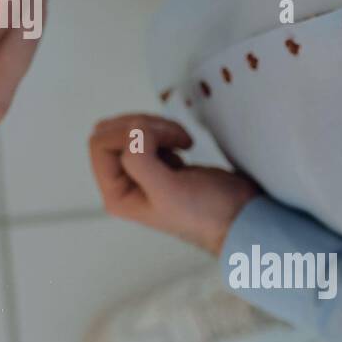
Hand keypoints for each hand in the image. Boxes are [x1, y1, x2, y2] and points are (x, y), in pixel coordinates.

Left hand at [88, 114, 261, 254]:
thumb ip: (140, 160)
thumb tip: (133, 132)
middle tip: (174, 138)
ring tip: (183, 141)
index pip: (99, 144)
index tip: (163, 141)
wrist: (242, 216)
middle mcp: (123, 184)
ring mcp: (141, 172)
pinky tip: (184, 147)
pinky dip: (166, 131)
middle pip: (111, 132)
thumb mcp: (168, 190)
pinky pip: (148, 132)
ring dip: (157, 127)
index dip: (128, 133)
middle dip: (142, 126)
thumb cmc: (208, 212)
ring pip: (130, 129)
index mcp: (116, 195)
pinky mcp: (159, 162)